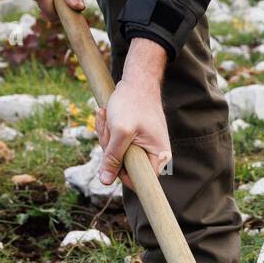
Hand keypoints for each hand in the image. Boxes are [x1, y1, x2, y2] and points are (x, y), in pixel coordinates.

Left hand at [97, 38, 170, 187]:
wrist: (136, 81)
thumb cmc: (132, 104)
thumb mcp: (120, 132)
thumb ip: (113, 158)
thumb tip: (105, 181)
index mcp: (158, 156)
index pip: (140, 181)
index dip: (122, 174)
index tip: (112, 159)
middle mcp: (153, 154)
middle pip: (125, 167)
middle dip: (110, 148)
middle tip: (109, 127)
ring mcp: (142, 146)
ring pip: (117, 154)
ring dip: (106, 136)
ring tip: (107, 116)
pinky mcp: (134, 139)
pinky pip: (115, 143)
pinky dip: (108, 131)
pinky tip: (106, 114)